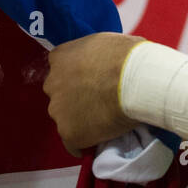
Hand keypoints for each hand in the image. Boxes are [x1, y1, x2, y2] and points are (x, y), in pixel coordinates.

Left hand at [43, 32, 144, 154]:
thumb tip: (104, 62)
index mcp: (60, 57)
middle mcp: (52, 83)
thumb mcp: (105, 42)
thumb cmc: (127, 56)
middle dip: (74, 97)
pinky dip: (82, 144)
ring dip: (77, 120)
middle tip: (97, 101)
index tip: (91, 82)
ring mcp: (58, 109)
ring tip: (100, 122)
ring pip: (64, 118)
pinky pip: (72, 143)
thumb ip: (94, 54)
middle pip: (60, 93)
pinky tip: (93, 143)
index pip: (61, 68)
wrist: (135, 80)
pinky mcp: (69, 132)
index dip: (77, 77)